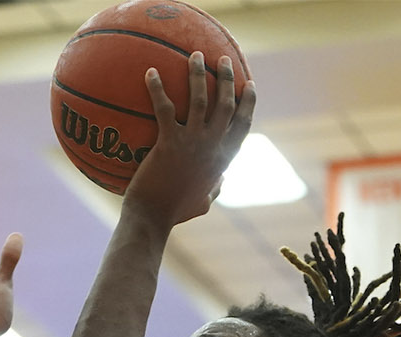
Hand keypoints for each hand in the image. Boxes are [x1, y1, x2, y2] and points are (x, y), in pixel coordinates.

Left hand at [122, 53, 254, 227]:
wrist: (153, 218)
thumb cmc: (174, 212)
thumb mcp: (203, 202)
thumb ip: (215, 189)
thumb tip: (221, 183)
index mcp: (222, 159)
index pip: (242, 126)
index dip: (248, 104)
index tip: (249, 86)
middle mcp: (212, 147)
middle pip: (227, 105)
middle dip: (227, 79)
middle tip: (222, 60)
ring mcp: (192, 143)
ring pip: (201, 99)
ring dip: (199, 74)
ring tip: (194, 56)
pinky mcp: (169, 142)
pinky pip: (164, 108)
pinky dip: (158, 88)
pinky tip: (150, 72)